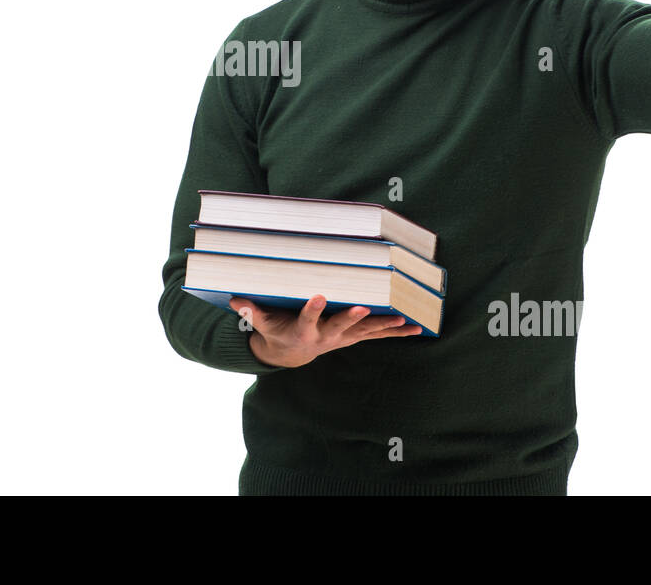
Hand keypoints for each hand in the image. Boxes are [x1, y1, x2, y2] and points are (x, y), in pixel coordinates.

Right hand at [229, 294, 421, 368]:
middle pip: (340, 327)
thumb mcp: (262, 324)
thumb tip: (235, 300)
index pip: (307, 319)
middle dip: (352, 319)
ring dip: (386, 327)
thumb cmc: (277, 331)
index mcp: (303, 331)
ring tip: (406, 322)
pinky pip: (377, 335)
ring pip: (366, 332)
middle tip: (364, 309)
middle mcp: (325, 337)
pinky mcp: (354, 337)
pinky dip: (396, 331)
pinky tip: (416, 327)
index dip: (312, 309)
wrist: (292, 353)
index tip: (317, 295)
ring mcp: (342, 338)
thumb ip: (252, 312)